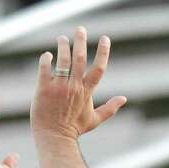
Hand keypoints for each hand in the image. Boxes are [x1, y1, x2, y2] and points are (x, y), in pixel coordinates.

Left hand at [30, 26, 126, 145]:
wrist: (54, 138)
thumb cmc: (73, 129)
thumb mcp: (94, 120)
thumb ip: (110, 108)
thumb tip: (124, 99)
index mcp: (86, 92)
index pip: (99, 68)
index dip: (104, 51)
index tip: (105, 38)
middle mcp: (74, 87)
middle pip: (79, 58)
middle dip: (81, 41)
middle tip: (80, 29)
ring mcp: (58, 87)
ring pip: (62, 60)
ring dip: (63, 46)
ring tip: (62, 39)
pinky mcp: (44, 89)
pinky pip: (45, 68)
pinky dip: (46, 58)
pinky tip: (48, 55)